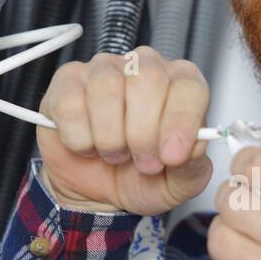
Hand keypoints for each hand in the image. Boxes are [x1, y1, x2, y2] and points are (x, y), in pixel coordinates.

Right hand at [36, 49, 213, 213]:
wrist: (98, 191)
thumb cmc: (142, 178)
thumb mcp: (177, 184)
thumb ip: (192, 167)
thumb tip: (190, 148)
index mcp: (181, 85)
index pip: (189, 87)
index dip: (181, 122)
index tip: (172, 156)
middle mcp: (145, 67)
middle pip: (148, 79)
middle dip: (143, 133)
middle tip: (143, 162)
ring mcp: (104, 70)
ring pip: (107, 87)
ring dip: (110, 136)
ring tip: (114, 154)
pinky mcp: (68, 81)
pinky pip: (70, 103)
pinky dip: (79, 137)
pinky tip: (88, 145)